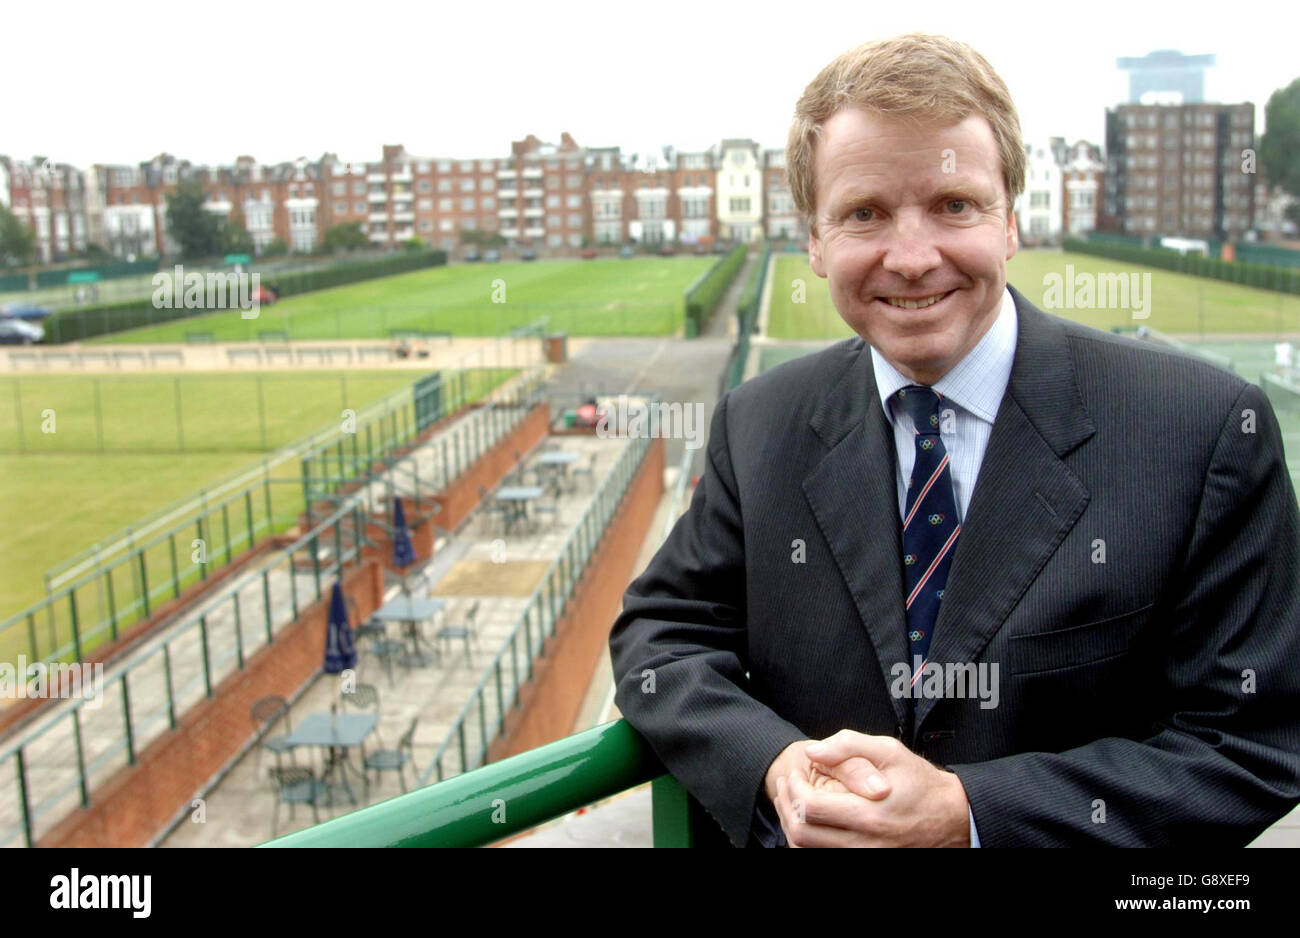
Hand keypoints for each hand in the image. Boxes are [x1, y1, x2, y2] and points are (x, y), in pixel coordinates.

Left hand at [774, 730, 970, 846]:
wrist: (951, 818)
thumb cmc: (920, 782)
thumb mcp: (889, 752)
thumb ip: (848, 746)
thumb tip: (812, 752)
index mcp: (870, 814)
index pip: (811, 808)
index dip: (794, 788)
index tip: (796, 772)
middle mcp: (866, 843)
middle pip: (802, 835)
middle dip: (786, 806)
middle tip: (787, 785)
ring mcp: (866, 856)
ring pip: (808, 850)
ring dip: (792, 824)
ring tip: (792, 800)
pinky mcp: (868, 861)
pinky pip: (824, 857)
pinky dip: (808, 841)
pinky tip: (810, 820)